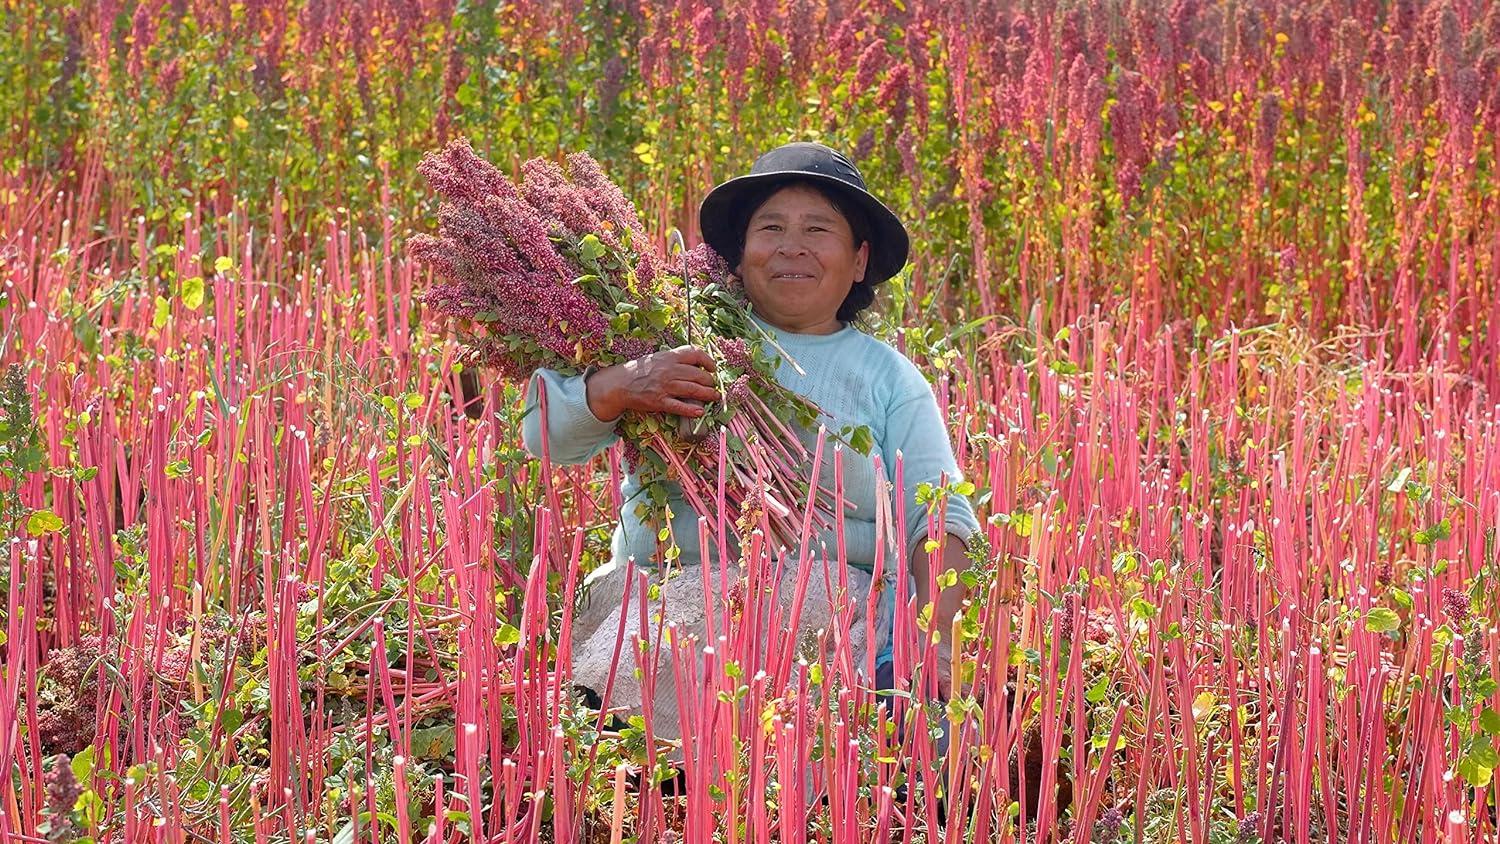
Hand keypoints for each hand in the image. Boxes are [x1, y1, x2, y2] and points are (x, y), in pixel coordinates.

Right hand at [584, 346, 720, 422]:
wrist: (620, 384)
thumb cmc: (640, 370)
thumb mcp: (658, 358)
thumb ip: (676, 359)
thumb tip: (696, 364)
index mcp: (670, 357)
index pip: (695, 354)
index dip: (708, 361)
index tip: (713, 368)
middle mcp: (669, 370)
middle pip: (698, 375)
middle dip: (710, 382)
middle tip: (713, 386)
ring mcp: (665, 387)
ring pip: (693, 390)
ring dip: (708, 395)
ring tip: (714, 397)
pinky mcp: (660, 402)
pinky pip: (680, 406)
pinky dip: (692, 410)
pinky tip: (700, 412)